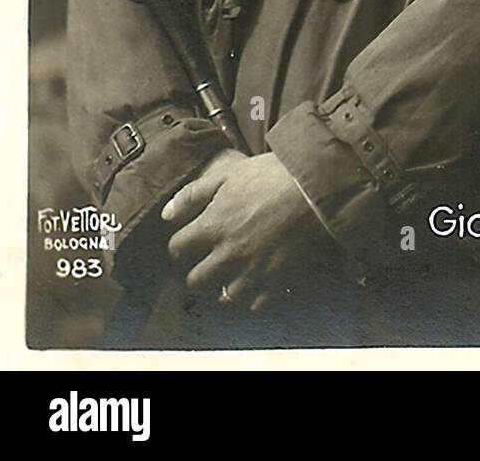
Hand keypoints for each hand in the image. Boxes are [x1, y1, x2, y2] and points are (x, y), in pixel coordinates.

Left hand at [162, 149, 339, 313]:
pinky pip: (255, 305)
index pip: (178, 249)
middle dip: (197, 271)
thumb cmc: (271, 176)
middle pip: (196, 280)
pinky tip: (256, 282)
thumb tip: (166, 215)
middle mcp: (227, 254)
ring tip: (232, 274)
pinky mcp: (275, 281)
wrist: (314, 188)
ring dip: (224, 287)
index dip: (180, 246)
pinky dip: (253, 297)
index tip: (188, 242)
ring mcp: (251, 271)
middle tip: (208, 261)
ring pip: (224, 297)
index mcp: (212, 227)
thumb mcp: (227, 174)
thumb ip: (192, 194)